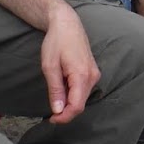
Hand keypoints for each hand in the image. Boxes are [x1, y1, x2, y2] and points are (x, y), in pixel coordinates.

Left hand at [39, 2, 99, 123]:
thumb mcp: (50, 67)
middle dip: (66, 111)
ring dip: (69, 102)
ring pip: (82, 98)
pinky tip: (62, 87)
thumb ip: (55, 90)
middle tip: (50, 112)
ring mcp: (94, 74)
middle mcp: (92, 77)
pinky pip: (83, 90)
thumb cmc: (56, 42)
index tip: (51, 119)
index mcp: (82, 75)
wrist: (67, 24)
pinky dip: (73, 94)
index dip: (64, 117)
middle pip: (81, 104)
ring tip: (55, 94)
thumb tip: (57, 110)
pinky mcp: (92, 72)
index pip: (77, 106)